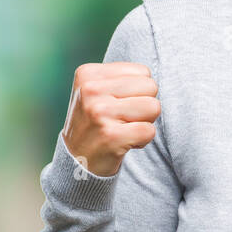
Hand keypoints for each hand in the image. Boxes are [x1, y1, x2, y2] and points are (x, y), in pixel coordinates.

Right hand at [62, 62, 160, 177]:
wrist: (77, 159)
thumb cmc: (97, 120)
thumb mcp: (98, 90)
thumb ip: (123, 77)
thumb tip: (153, 75)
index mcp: (88, 74)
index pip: (143, 72)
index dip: (138, 91)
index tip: (117, 103)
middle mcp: (90, 90)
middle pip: (151, 87)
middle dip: (144, 105)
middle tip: (123, 118)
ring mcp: (99, 112)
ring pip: (154, 107)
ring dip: (145, 122)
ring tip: (124, 128)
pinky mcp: (110, 136)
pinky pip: (149, 131)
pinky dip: (143, 140)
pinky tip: (124, 142)